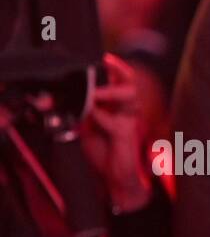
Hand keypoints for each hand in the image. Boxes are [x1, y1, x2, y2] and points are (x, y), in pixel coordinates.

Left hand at [80, 54, 151, 211]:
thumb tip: (53, 98)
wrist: (115, 179)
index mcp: (118, 107)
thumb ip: (76, 112)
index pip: (120, 81)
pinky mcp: (126, 135)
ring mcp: (128, 122)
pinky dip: (100, 116)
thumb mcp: (84, 127)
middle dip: (120, 71)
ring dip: (110, 91)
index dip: (115, 67)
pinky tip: (89, 116)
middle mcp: (126, 111)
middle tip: (106, 63)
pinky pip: (114, 121)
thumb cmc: (104, 151)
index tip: (104, 57)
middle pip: (130, 83)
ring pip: (130, 96)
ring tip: (94, 92)